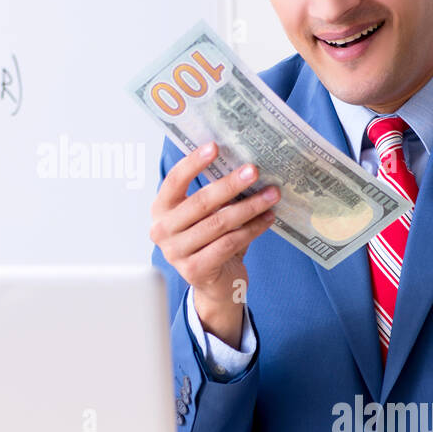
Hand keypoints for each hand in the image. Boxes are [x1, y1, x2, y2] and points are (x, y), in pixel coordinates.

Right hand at [150, 141, 279, 347]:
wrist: (214, 284)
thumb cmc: (210, 241)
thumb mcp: (206, 215)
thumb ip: (215, 194)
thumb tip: (244, 166)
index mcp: (161, 210)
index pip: (174, 181)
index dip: (193, 163)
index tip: (214, 147)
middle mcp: (162, 231)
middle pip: (200, 201)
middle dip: (231, 184)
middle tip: (254, 171)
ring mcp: (175, 253)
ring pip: (218, 223)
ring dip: (249, 206)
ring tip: (271, 195)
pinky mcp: (194, 270)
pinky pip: (228, 244)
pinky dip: (251, 229)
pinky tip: (267, 219)